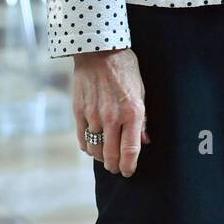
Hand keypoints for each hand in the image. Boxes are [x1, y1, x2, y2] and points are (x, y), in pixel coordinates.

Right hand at [72, 48, 149, 176]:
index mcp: (132, 112)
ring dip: (101, 158)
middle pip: (111, 155)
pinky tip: (92, 146)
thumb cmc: (125, 68)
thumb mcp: (141, 90)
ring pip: (95, 150)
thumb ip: (142, 119)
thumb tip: (144, 141)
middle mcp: (112, 117)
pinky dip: (87, 146)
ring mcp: (93, 116)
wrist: (99, 51)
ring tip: (106, 157)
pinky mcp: (79, 112)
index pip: (131, 150)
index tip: (129, 171)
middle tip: (117, 168)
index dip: (130, 166)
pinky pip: (82, 138)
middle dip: (115, 166)